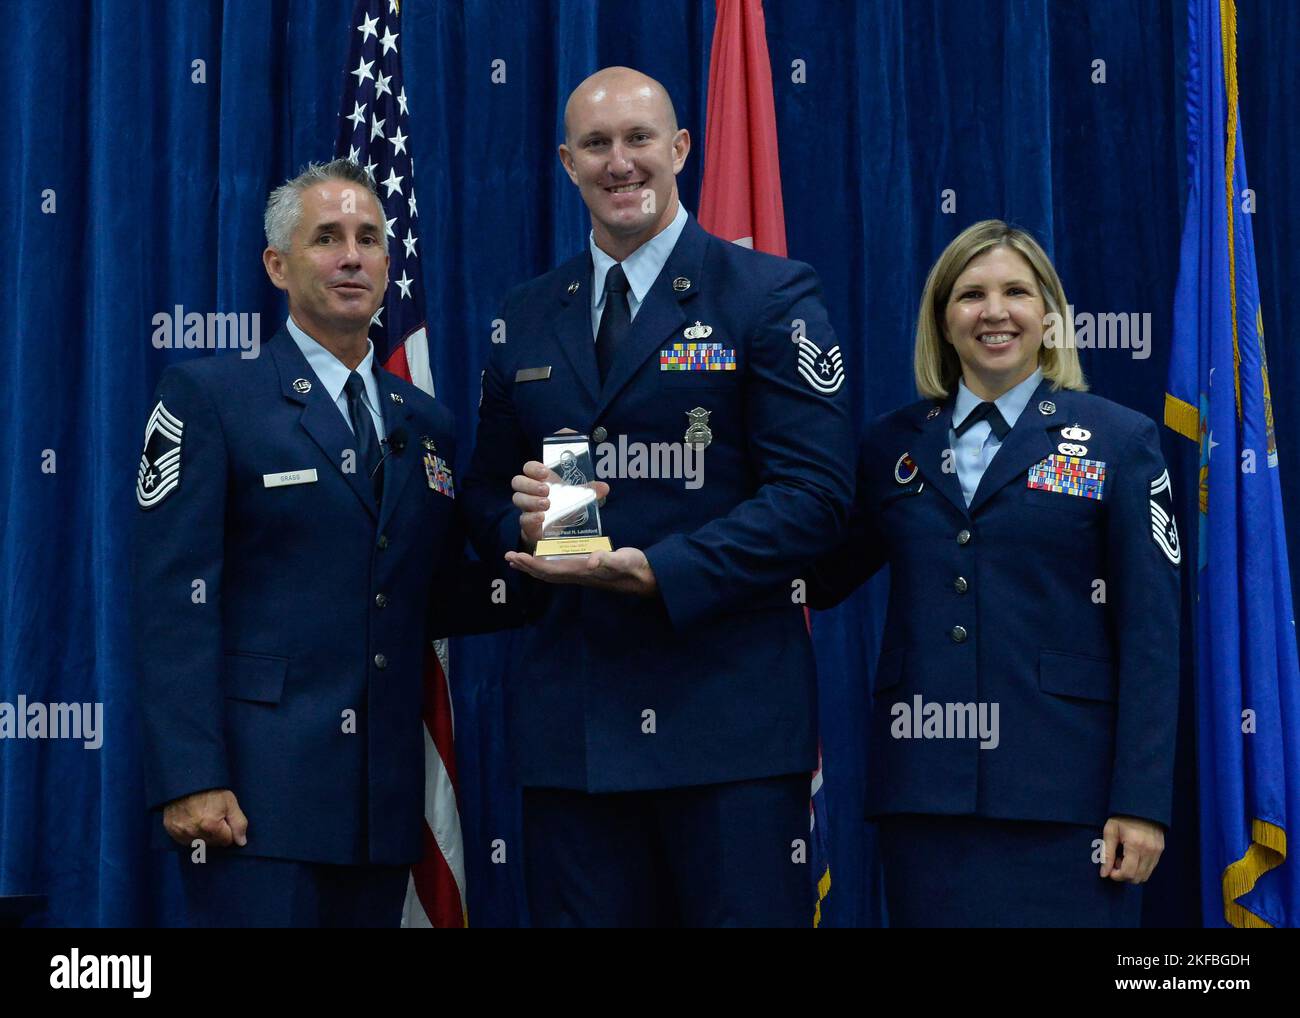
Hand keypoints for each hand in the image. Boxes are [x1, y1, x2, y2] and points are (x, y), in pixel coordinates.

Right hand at [163, 788, 248, 848]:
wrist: (187, 780)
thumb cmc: (210, 789)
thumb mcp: (230, 801)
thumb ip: (238, 823)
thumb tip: (241, 842)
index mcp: (211, 825)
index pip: (227, 840)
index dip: (229, 829)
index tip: (225, 818)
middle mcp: (194, 832)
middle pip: (213, 843)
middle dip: (217, 833)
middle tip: (214, 816)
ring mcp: (181, 832)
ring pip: (199, 843)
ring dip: (203, 835)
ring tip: (203, 817)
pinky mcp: (171, 829)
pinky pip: (185, 841)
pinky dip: (190, 834)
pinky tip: (193, 822)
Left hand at [505, 546, 657, 596]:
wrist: (645, 577)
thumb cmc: (634, 567)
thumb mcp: (623, 560)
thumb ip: (609, 559)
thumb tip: (592, 560)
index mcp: (583, 571)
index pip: (551, 569)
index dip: (533, 564)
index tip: (517, 557)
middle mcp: (579, 574)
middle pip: (546, 573)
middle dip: (526, 566)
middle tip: (509, 556)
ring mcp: (582, 573)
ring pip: (551, 572)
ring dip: (533, 567)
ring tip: (518, 560)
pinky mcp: (586, 569)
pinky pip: (560, 568)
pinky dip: (546, 564)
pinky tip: (543, 559)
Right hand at [511, 460, 608, 551]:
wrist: (556, 532)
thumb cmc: (563, 506)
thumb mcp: (576, 497)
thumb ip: (588, 491)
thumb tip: (605, 487)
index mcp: (540, 480)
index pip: (528, 468)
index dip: (533, 468)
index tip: (545, 472)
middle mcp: (529, 492)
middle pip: (518, 481)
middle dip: (530, 484)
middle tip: (546, 490)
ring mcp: (526, 508)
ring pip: (518, 498)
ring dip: (531, 500)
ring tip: (547, 504)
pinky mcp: (527, 524)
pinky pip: (523, 519)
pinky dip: (532, 517)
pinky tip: (542, 517)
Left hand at [1099, 815, 1164, 882]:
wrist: (1141, 805)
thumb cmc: (1122, 817)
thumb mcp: (1110, 831)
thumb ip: (1107, 854)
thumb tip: (1104, 873)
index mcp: (1135, 845)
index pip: (1128, 873)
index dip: (1116, 876)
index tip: (1109, 869)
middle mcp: (1149, 850)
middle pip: (1137, 877)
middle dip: (1123, 875)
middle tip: (1115, 861)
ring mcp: (1157, 851)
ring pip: (1145, 875)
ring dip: (1132, 872)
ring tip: (1123, 858)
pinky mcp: (1160, 851)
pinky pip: (1150, 868)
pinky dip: (1140, 868)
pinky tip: (1132, 856)